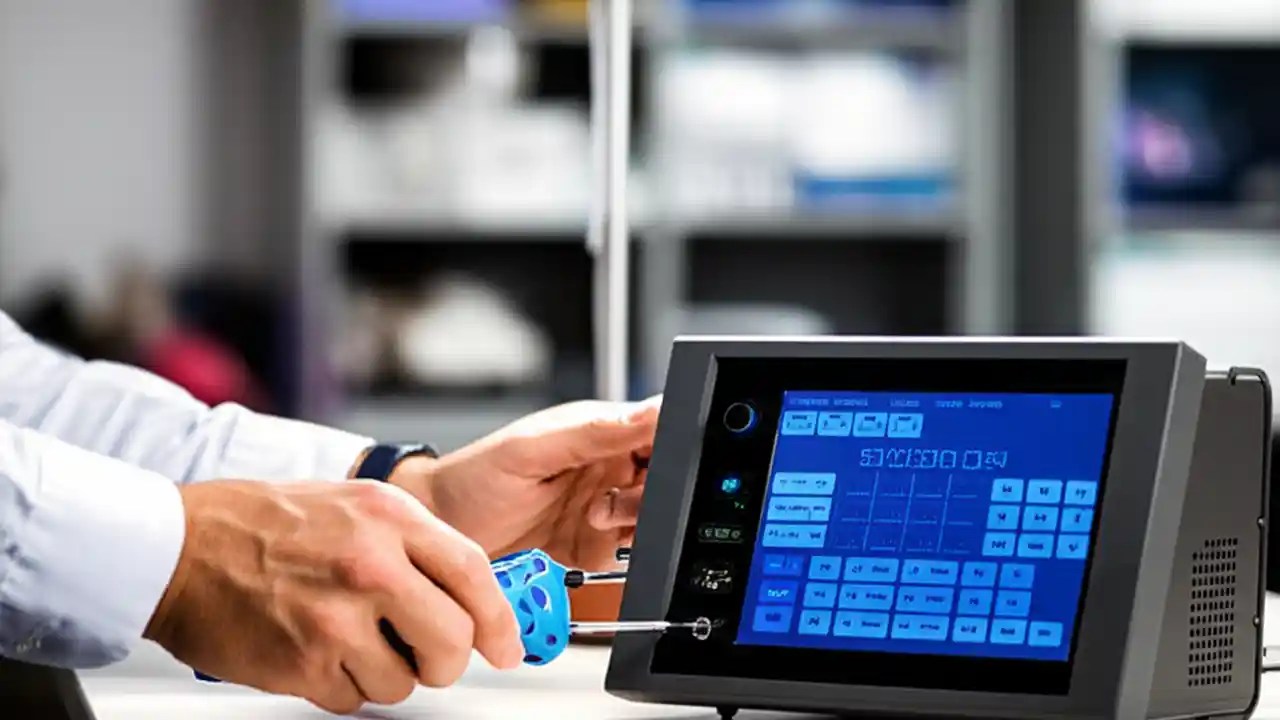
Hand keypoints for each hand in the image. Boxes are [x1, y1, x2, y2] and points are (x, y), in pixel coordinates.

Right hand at [145, 480, 522, 714]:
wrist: (176, 547)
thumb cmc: (261, 523)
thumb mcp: (353, 506)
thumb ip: (413, 545)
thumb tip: (468, 595)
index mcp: (388, 517)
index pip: (473, 573)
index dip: (498, 619)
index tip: (507, 646)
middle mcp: (370, 565)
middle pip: (453, 640)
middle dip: (447, 659)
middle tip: (426, 654)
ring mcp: (336, 618)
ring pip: (405, 682)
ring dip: (386, 673)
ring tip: (348, 638)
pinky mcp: (303, 664)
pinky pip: (354, 699)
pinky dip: (342, 686)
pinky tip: (316, 650)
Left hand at [390, 397, 659, 569]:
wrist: (440, 529)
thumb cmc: (473, 477)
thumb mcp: (535, 448)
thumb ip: (597, 430)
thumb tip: (653, 409)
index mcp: (602, 429)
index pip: (662, 430)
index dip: (671, 451)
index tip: (650, 472)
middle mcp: (607, 464)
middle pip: (665, 481)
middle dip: (644, 498)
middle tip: (609, 504)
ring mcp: (602, 502)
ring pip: (649, 520)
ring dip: (626, 528)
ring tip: (589, 520)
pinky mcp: (591, 540)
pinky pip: (623, 553)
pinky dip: (606, 553)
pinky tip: (577, 542)